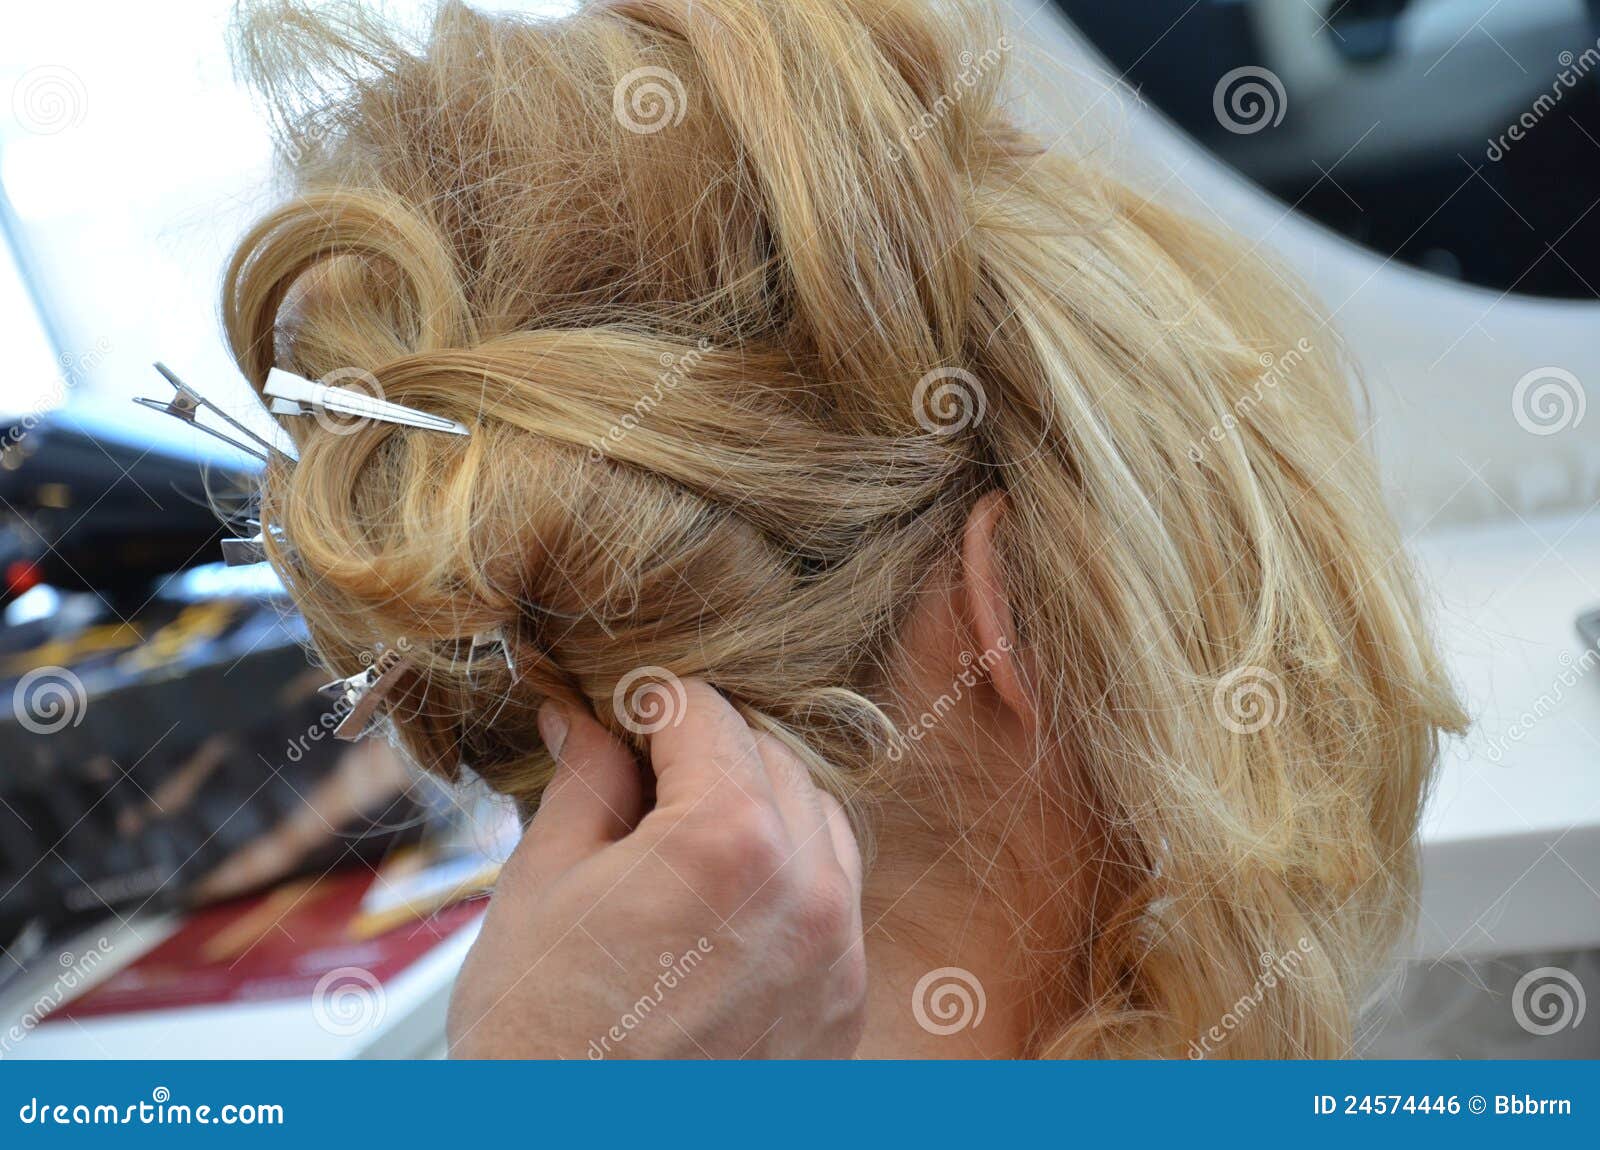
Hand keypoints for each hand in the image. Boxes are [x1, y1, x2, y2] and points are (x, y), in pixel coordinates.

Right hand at [446, 679, 865, 1058]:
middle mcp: (806, 891)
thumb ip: (584, 782)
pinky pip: (835, 898)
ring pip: (819, 820)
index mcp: (729, 841)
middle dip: (705, 747)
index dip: (647, 700)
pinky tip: (724, 895)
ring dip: (760, 802)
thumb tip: (582, 722)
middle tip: (637, 766)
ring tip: (682, 828)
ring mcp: (835, 954)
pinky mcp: (842, 1005)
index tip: (615, 708)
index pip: (703, 713)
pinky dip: (790, 872)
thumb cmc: (539, 1042)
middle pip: (771, 756)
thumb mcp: (542, 884)